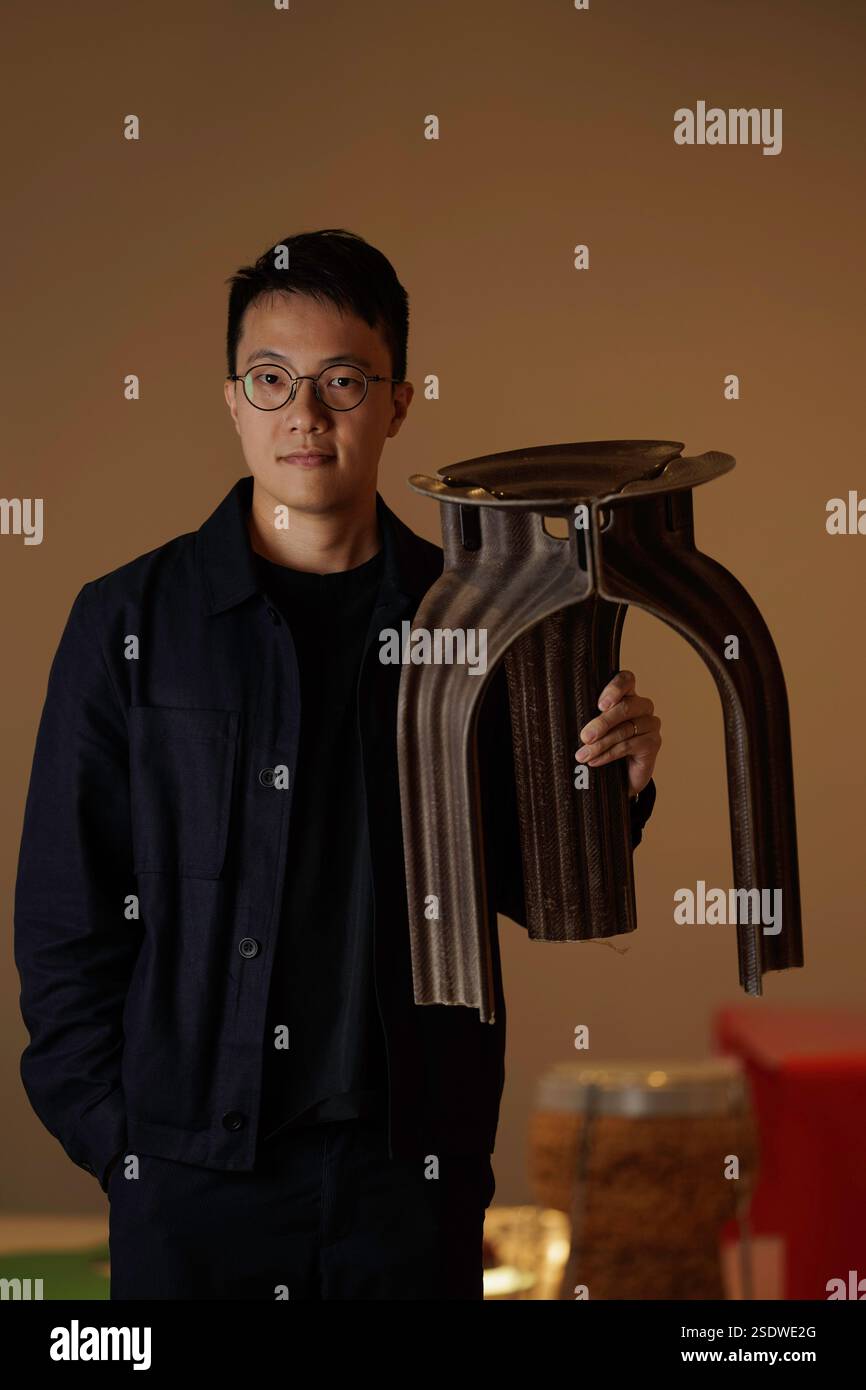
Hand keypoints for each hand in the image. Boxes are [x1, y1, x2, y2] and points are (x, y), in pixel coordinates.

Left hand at [575, 669, 660, 797]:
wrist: (620, 775)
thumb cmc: (603, 745)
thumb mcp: (594, 728)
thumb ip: (588, 716)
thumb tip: (568, 717)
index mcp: (627, 694)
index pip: (626, 680)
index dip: (615, 689)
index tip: (600, 705)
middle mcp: (642, 706)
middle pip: (625, 707)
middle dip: (602, 723)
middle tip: (585, 736)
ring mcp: (650, 723)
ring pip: (624, 730)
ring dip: (601, 744)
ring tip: (583, 755)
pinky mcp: (654, 742)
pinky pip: (629, 745)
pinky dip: (609, 754)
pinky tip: (595, 761)